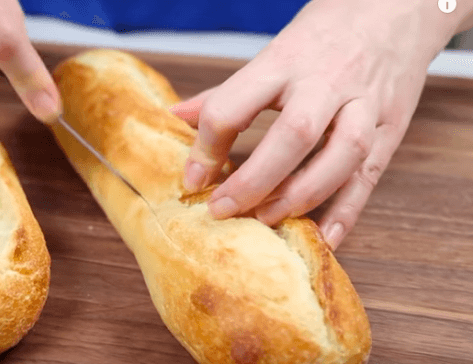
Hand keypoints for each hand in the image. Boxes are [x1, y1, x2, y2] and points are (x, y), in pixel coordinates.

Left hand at [171, 0, 472, 248]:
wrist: (393, 8)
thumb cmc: (324, 33)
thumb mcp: (271, 53)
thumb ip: (226, 92)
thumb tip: (176, 116)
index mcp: (285, 61)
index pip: (236, 105)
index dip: (207, 147)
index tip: (192, 179)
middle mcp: (326, 82)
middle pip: (294, 135)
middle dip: (255, 180)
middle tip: (223, 210)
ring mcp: (364, 104)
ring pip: (341, 156)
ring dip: (301, 196)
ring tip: (266, 220)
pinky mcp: (392, 126)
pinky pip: (371, 175)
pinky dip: (348, 211)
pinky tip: (325, 239)